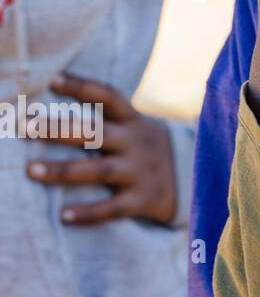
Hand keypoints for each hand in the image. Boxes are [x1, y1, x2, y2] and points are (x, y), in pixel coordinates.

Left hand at [26, 74, 178, 225]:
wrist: (197, 180)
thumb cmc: (146, 151)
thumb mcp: (137, 130)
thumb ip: (106, 122)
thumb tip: (51, 114)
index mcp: (135, 121)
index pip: (109, 97)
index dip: (82, 87)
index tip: (52, 80)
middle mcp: (138, 143)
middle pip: (95, 133)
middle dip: (58, 129)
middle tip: (25, 126)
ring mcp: (142, 171)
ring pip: (99, 170)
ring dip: (63, 170)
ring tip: (30, 170)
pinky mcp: (144, 200)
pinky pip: (113, 208)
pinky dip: (88, 213)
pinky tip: (62, 216)